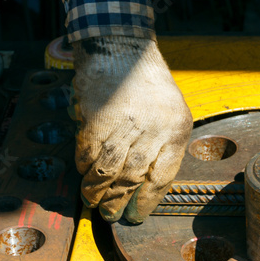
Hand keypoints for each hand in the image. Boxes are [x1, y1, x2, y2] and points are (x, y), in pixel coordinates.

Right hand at [72, 36, 192, 222]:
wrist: (122, 45)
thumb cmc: (148, 84)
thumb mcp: (171, 112)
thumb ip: (162, 144)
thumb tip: (144, 184)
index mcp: (176, 129)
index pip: (163, 177)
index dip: (147, 200)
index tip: (136, 215)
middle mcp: (154, 128)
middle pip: (133, 176)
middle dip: (119, 200)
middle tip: (110, 215)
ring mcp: (125, 121)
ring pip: (109, 167)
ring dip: (97, 189)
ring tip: (92, 200)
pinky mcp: (98, 115)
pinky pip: (89, 150)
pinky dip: (84, 165)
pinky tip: (83, 173)